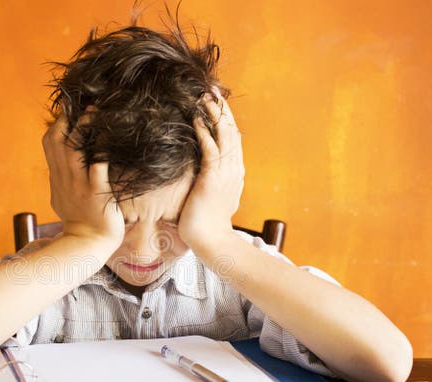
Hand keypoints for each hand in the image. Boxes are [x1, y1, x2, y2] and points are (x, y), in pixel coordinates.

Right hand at [42, 111, 124, 249]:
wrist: (87, 243)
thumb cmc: (79, 221)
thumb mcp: (61, 197)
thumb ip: (60, 179)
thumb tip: (60, 163)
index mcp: (57, 177)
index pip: (49, 143)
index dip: (57, 124)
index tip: (68, 111)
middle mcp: (65, 178)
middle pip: (57, 142)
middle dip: (67, 120)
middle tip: (82, 105)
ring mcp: (79, 185)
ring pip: (74, 151)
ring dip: (83, 129)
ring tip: (95, 113)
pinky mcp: (96, 193)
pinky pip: (98, 168)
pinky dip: (102, 153)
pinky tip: (108, 138)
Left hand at [178, 92, 244, 248]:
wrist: (210, 240)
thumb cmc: (207, 223)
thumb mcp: (215, 197)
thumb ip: (214, 182)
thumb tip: (207, 176)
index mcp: (235, 172)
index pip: (233, 139)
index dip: (226, 119)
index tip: (217, 103)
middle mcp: (234, 168)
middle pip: (231, 131)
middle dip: (222, 109)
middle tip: (213, 90)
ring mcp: (226, 172)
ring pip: (223, 135)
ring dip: (214, 114)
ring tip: (205, 96)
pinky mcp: (213, 176)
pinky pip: (210, 147)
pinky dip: (204, 130)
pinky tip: (196, 117)